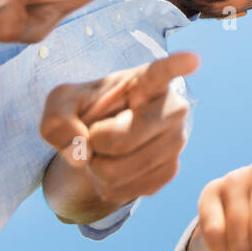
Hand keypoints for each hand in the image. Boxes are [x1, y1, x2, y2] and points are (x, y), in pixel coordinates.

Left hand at [40, 52, 198, 209]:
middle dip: (95, 143)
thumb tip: (80, 152)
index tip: (192, 59)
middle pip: (123, 138)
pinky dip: (108, 186)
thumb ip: (58, 119)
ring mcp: (176, 140)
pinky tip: (116, 166)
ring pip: (120, 171)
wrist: (103, 140)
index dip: (177, 65)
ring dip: (98, 168)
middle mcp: (171, 108)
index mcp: (147, 81)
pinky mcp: (171, 169)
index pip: (163, 72)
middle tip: (96, 134)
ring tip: (106, 151)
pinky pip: (126, 191)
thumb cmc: (87, 110)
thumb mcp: (62, 103)